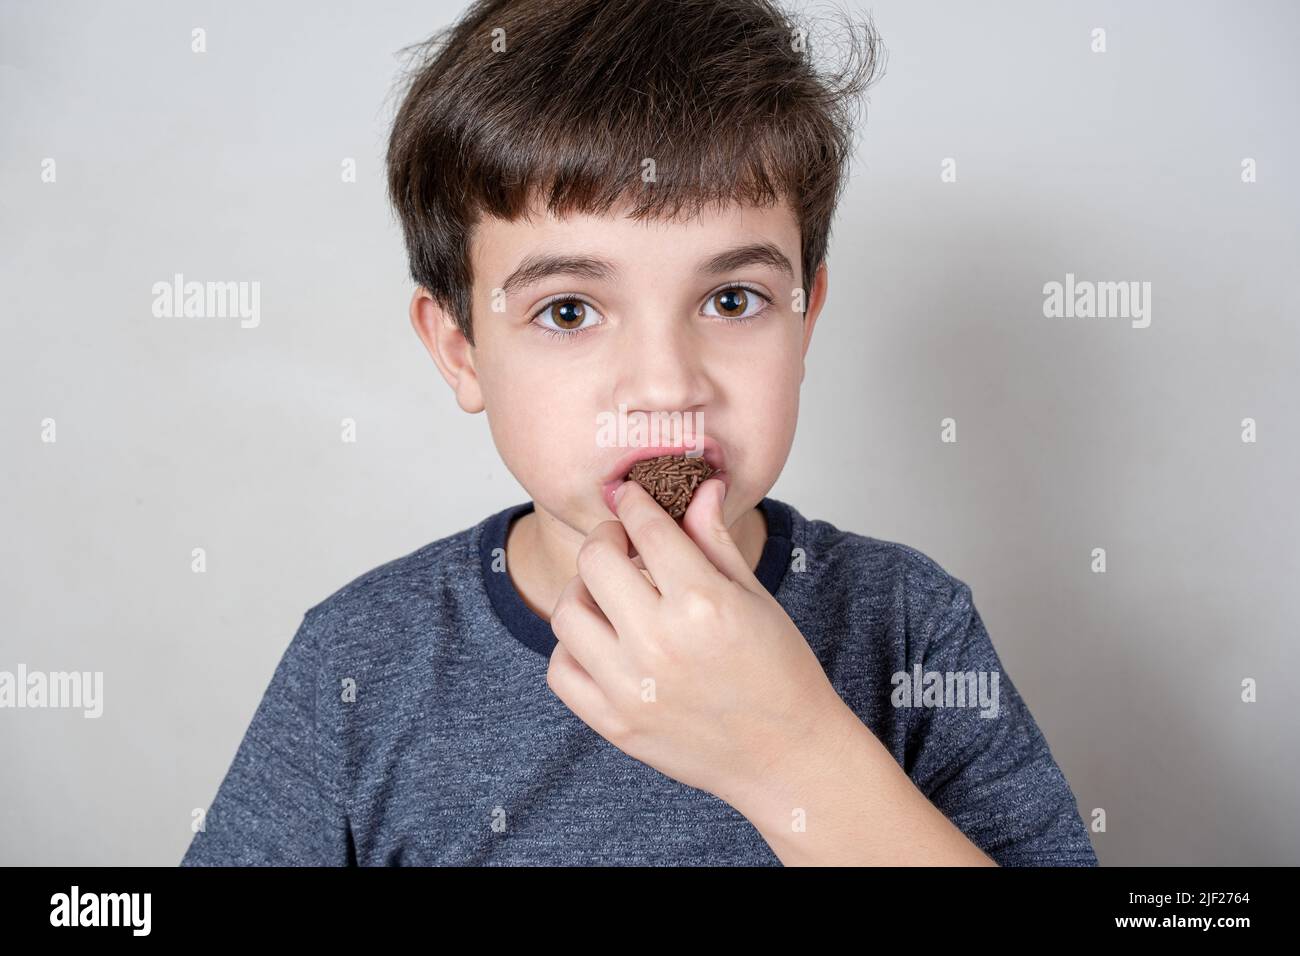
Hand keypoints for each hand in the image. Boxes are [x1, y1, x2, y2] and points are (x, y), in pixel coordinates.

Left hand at [546, 476, 846, 806]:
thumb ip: (715, 540)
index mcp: (702, 602)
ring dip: (585, 591)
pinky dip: (574, 648)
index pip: (646, 527)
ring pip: (568, 612)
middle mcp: (659, 641)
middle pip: (595, 559)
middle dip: (608, 539)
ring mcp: (631, 686)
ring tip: (612, 594)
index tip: (632, 497)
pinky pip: (561, 670)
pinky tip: (604, 640)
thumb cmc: (780, 673)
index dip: (635, 502)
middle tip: (623, 544)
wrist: (786, 755)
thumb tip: (699, 488)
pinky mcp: (614, 723)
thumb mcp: (755, 595)